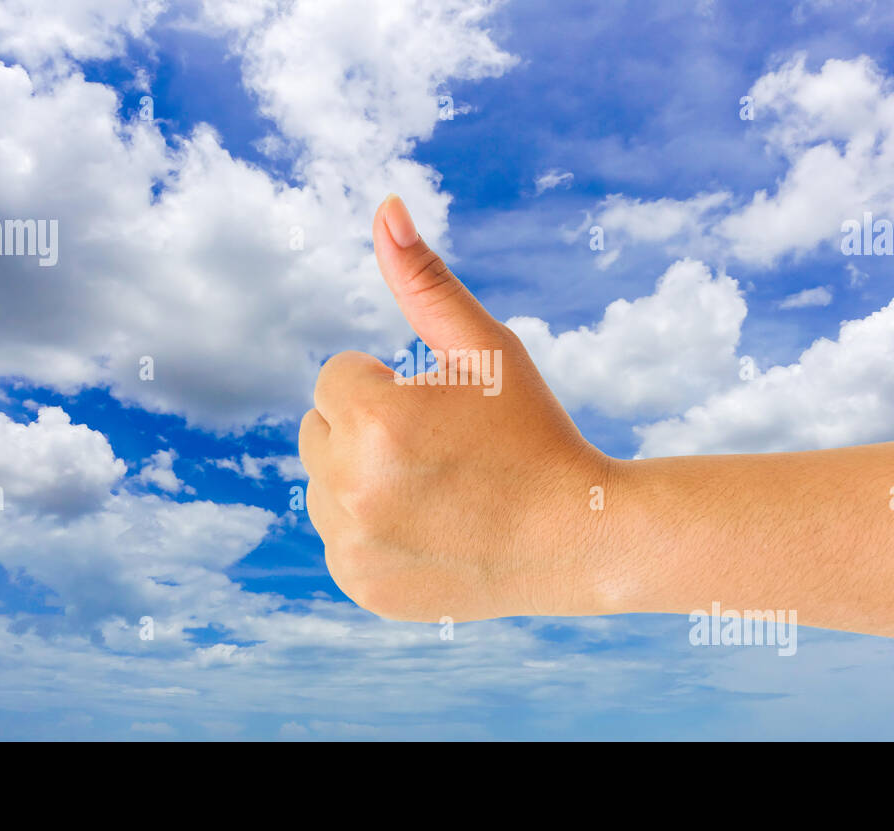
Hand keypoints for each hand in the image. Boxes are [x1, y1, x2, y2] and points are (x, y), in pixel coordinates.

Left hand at [299, 195, 615, 621]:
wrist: (576, 536)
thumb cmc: (532, 431)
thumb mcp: (486, 348)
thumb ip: (425, 280)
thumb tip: (385, 205)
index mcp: (373, 417)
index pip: (336, 377)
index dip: (391, 387)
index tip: (442, 415)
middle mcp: (349, 485)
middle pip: (317, 429)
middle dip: (365, 430)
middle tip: (438, 453)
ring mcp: (351, 545)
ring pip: (323, 485)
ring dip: (362, 480)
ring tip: (436, 494)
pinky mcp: (360, 586)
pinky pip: (337, 538)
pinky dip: (370, 533)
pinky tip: (429, 533)